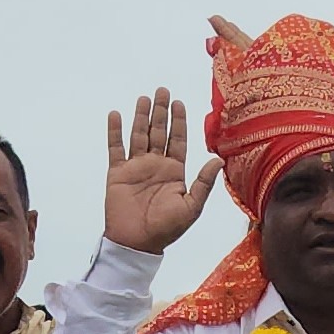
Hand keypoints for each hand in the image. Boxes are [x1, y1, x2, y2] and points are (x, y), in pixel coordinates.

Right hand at [103, 89, 222, 253]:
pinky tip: (116, 115)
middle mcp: (156, 165)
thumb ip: (203, 182)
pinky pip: (116, 148)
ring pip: (139, 135)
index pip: (177, 140)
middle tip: (163, 90)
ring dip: (141, 117)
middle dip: (161, 112)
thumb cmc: (166, 229)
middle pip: (159, 132)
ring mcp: (136, 167)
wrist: (137, 243)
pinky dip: (115, 131)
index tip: (179, 103)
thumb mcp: (191, 207)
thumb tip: (218, 159)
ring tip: (144, 98)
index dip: (178, 121)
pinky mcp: (117, 173)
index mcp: (174, 171)